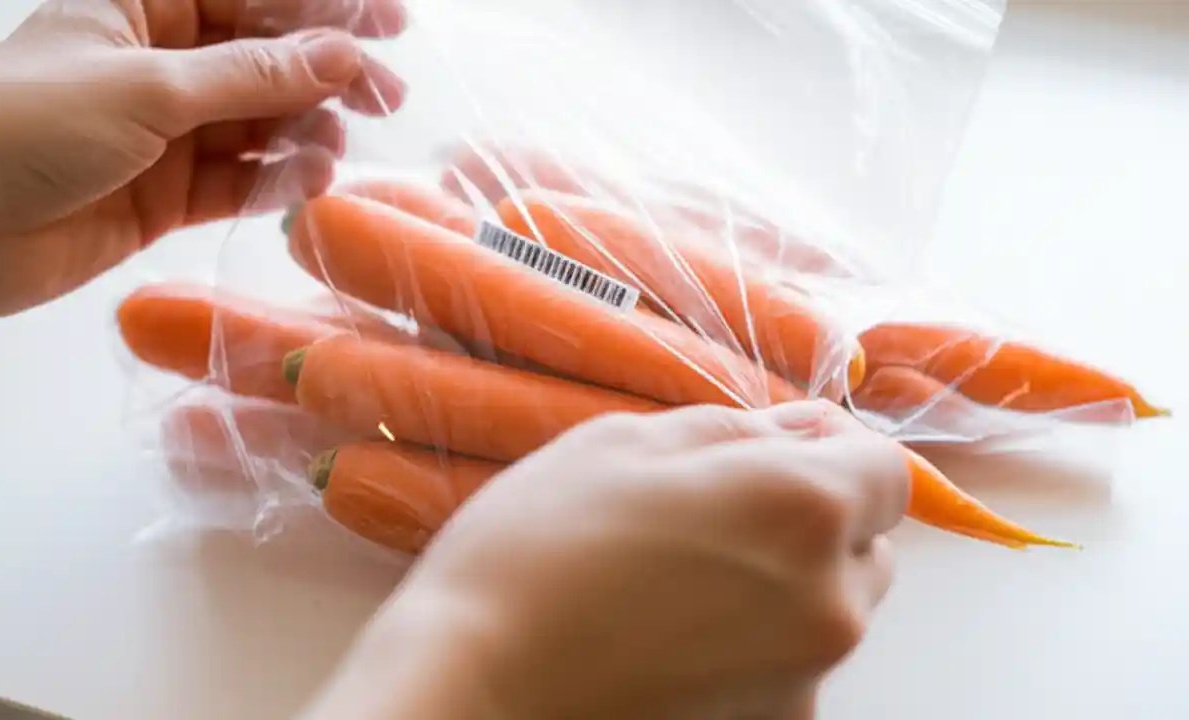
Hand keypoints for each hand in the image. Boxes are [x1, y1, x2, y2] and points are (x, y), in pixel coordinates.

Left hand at [0, 0, 407, 327]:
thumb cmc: (25, 128)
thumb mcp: (149, 89)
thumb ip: (253, 76)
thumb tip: (342, 55)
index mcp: (143, 6)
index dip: (323, 8)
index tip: (389, 25)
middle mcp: (161, 62)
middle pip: (266, 58)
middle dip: (326, 75)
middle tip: (384, 99)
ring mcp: (167, 130)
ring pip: (262, 123)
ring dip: (305, 134)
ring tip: (331, 151)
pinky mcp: (168, 194)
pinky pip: (240, 180)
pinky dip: (277, 182)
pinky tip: (307, 184)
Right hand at [311, 400, 909, 719]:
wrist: (474, 689)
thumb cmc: (530, 560)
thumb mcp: (620, 444)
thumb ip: (733, 429)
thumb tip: (796, 429)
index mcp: (801, 509)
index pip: (886, 470)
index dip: (835, 449)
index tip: (774, 449)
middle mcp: (828, 604)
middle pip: (864, 545)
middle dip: (811, 518)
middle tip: (710, 511)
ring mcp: (801, 682)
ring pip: (824, 610)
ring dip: (778, 584)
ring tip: (673, 581)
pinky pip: (784, 669)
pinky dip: (748, 647)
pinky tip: (664, 636)